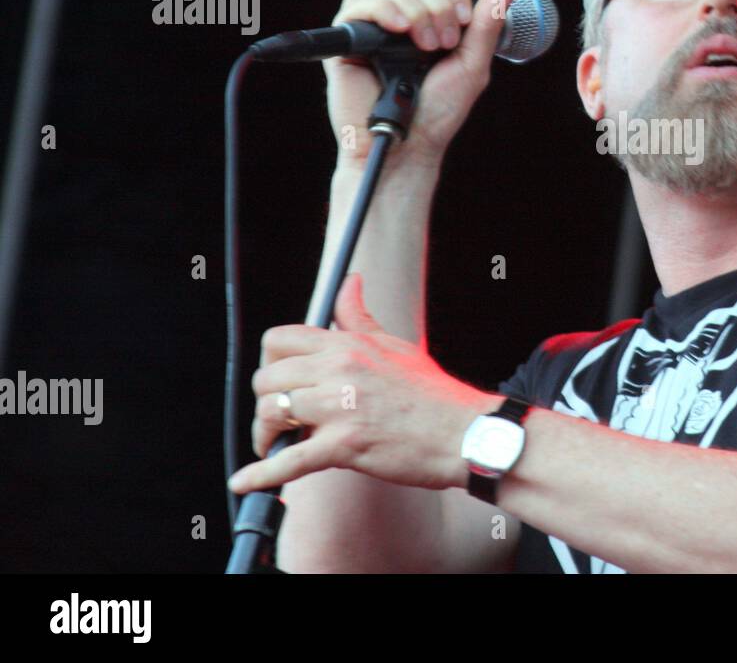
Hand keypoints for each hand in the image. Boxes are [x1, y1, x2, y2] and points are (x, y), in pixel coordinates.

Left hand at [227, 272, 496, 493]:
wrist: (465, 434)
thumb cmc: (433, 394)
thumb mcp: (395, 345)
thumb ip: (360, 317)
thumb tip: (349, 282)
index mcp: (349, 345)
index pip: (279, 339)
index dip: (270, 362)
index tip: (279, 380)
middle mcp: (340, 370)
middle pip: (267, 378)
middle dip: (266, 400)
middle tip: (279, 418)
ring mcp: (341, 407)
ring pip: (272, 413)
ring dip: (266, 434)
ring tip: (276, 445)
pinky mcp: (345, 445)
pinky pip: (289, 460)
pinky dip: (261, 474)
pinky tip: (244, 482)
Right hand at [325, 0, 524, 175]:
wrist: (409, 144)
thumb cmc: (439, 112)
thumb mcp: (471, 63)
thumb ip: (488, 22)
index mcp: (428, 21)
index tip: (464, 20)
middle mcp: (399, 20)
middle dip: (436, 6)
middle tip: (442, 44)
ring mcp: (372, 29)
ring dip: (413, 10)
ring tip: (421, 47)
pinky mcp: (346, 42)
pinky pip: (356, 3)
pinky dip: (381, 9)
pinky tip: (398, 29)